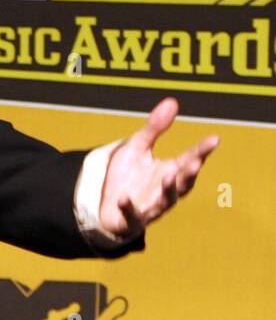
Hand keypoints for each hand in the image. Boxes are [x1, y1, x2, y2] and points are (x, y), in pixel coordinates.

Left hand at [99, 97, 218, 238]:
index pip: (189, 160)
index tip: (214, 138)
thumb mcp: (138, 146)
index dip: (201, 150)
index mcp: (170, 171)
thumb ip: (155, 127)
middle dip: (189, 174)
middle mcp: (164, 190)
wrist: (106, 202)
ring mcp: (149, 206)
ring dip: (168, 189)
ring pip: (164, 201)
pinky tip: (124, 198)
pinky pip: (131, 215)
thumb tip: (172, 101)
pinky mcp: (130, 218)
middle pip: (182, 183)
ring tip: (168, 175)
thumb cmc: (129, 175)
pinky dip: (128, 208)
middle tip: (196, 162)